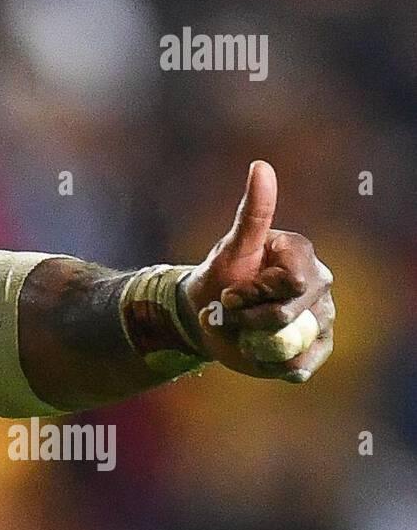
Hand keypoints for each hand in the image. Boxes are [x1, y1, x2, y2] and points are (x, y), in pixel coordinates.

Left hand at [179, 161, 334, 382]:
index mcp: (300, 253)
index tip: (230, 292)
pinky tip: (262, 355)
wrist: (208, 316)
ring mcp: (321, 315)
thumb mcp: (231, 248)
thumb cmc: (218, 277)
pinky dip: (279, 364)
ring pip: (294, 340)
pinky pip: (303, 363)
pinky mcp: (316, 345)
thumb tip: (261, 165)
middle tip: (228, 310)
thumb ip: (253, 212)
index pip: (289, 281)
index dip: (253, 292)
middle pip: (288, 312)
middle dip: (248, 316)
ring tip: (239, 330)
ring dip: (255, 341)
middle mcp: (319, 282)